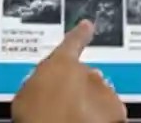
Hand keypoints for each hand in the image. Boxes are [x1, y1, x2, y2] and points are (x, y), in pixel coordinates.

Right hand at [12, 21, 126, 122]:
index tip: (87, 26)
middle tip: (63, 105)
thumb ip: (38, 83)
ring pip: (97, 93)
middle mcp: (86, 73)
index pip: (72, 42)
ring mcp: (103, 90)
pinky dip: (101, 116)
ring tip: (72, 118)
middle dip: (76, 86)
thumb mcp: (24, 97)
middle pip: (84, 75)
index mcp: (61, 63)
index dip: (79, 34)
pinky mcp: (116, 108)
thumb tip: (40, 88)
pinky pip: (108, 110)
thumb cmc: (37, 118)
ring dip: (88, 102)